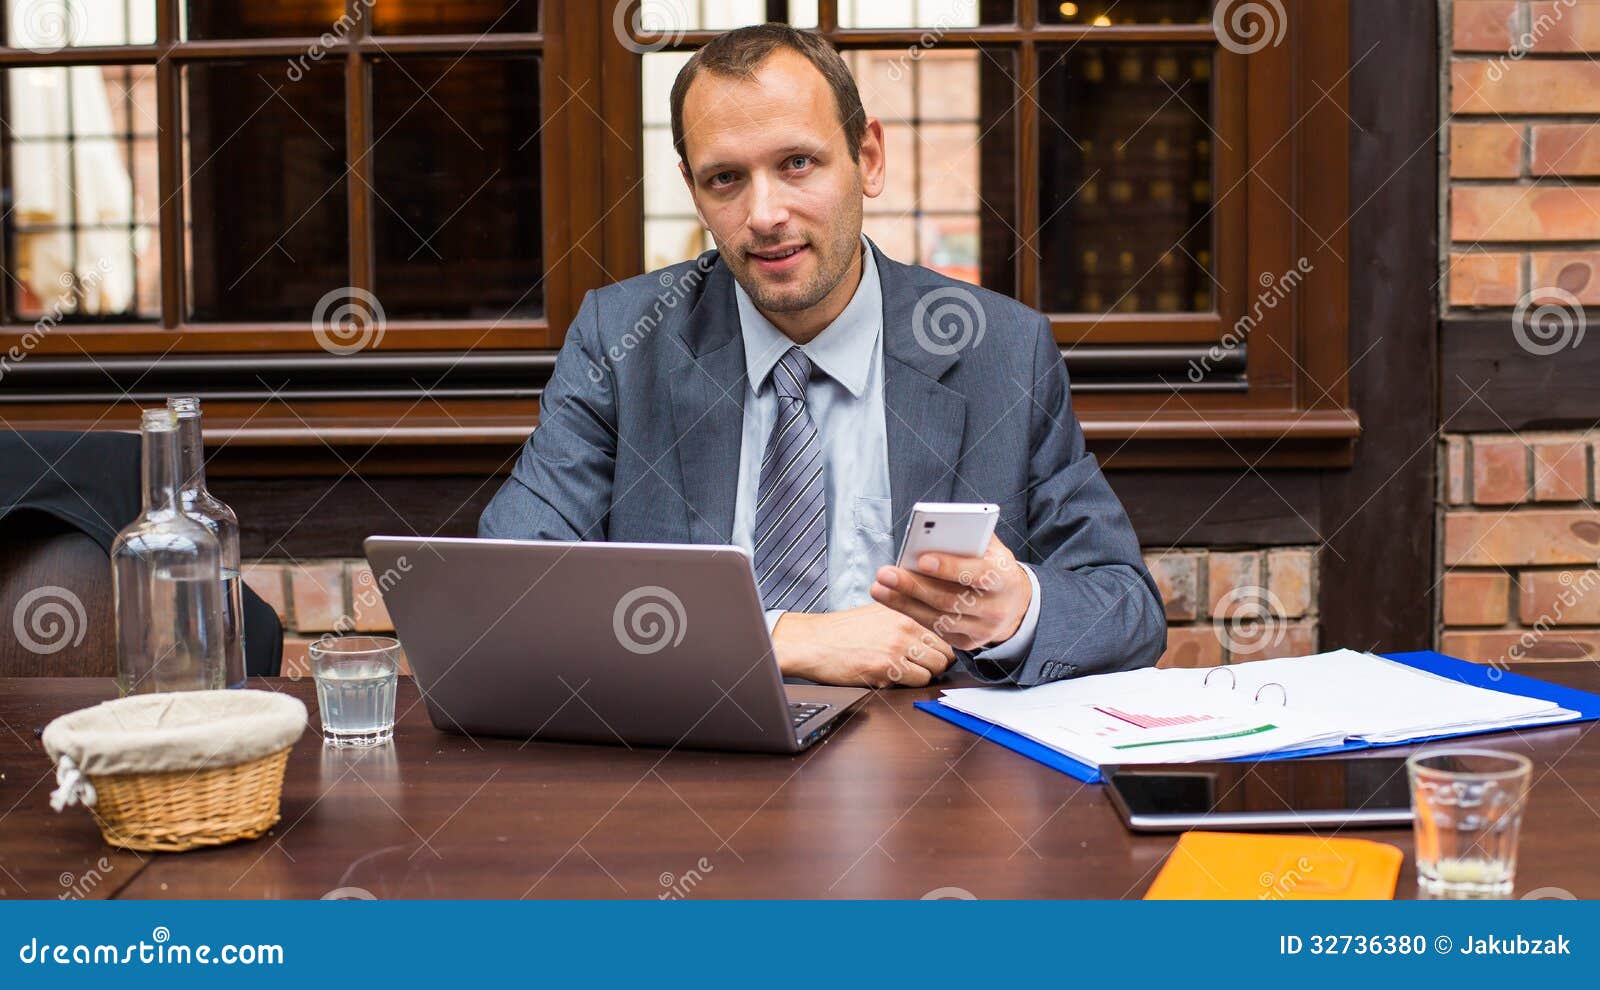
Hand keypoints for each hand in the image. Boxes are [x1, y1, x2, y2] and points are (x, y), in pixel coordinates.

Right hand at [771, 603, 956, 687]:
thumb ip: (904, 618)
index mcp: (904, 609)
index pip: (944, 630)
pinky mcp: (887, 666)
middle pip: (945, 651)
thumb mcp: (876, 612)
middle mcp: (905, 625)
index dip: (941, 646)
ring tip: (904, 672)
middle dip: (936, 663)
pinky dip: (908, 683)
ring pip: (935, 668)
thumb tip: (930, 634)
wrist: (812, 642)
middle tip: (919, 667)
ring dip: (923, 675)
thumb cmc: (840, 631)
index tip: (934, 653)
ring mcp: (897, 646)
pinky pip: (917, 681)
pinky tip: (891, 676)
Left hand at [868, 534, 1031, 651]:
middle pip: (949, 599)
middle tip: (885, 573)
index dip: (950, 567)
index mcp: (1004, 579)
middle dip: (914, 586)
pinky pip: (935, 629)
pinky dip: (912, 613)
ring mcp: (981, 629)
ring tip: (879, 588)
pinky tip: (892, 600)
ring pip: (938, 618)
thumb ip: (969, 538)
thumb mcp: (991, 549)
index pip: (976, 573)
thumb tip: (935, 529)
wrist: (1014, 606)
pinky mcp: (967, 643)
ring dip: (904, 603)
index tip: (922, 559)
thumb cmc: (993, 567)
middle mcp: (995, 608)